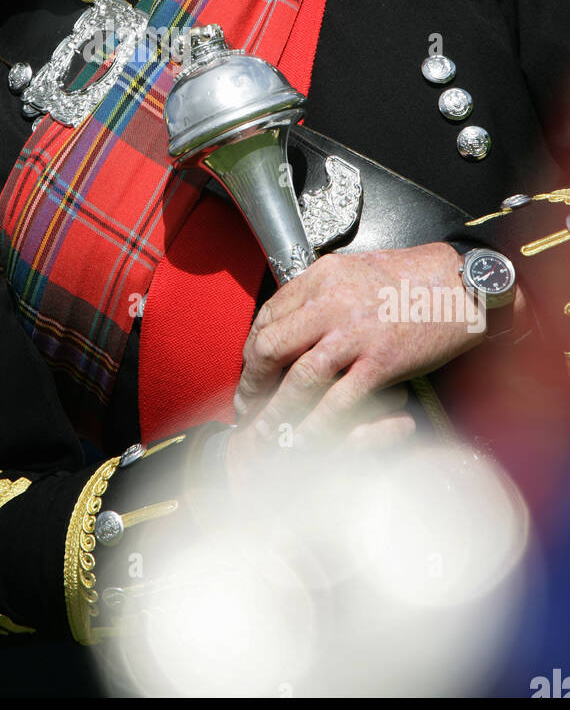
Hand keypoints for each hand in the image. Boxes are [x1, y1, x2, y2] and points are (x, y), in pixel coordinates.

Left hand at [229, 242, 482, 470]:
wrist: (461, 284)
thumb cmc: (412, 277)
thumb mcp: (355, 269)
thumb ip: (322, 291)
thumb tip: (294, 316)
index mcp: (322, 277)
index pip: (268, 314)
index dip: (252, 346)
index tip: (251, 367)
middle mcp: (331, 303)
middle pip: (270, 345)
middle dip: (252, 380)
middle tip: (247, 401)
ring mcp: (355, 334)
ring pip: (298, 378)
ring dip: (275, 410)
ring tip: (264, 431)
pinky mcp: (380, 362)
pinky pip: (338, 402)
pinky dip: (316, 426)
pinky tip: (303, 440)